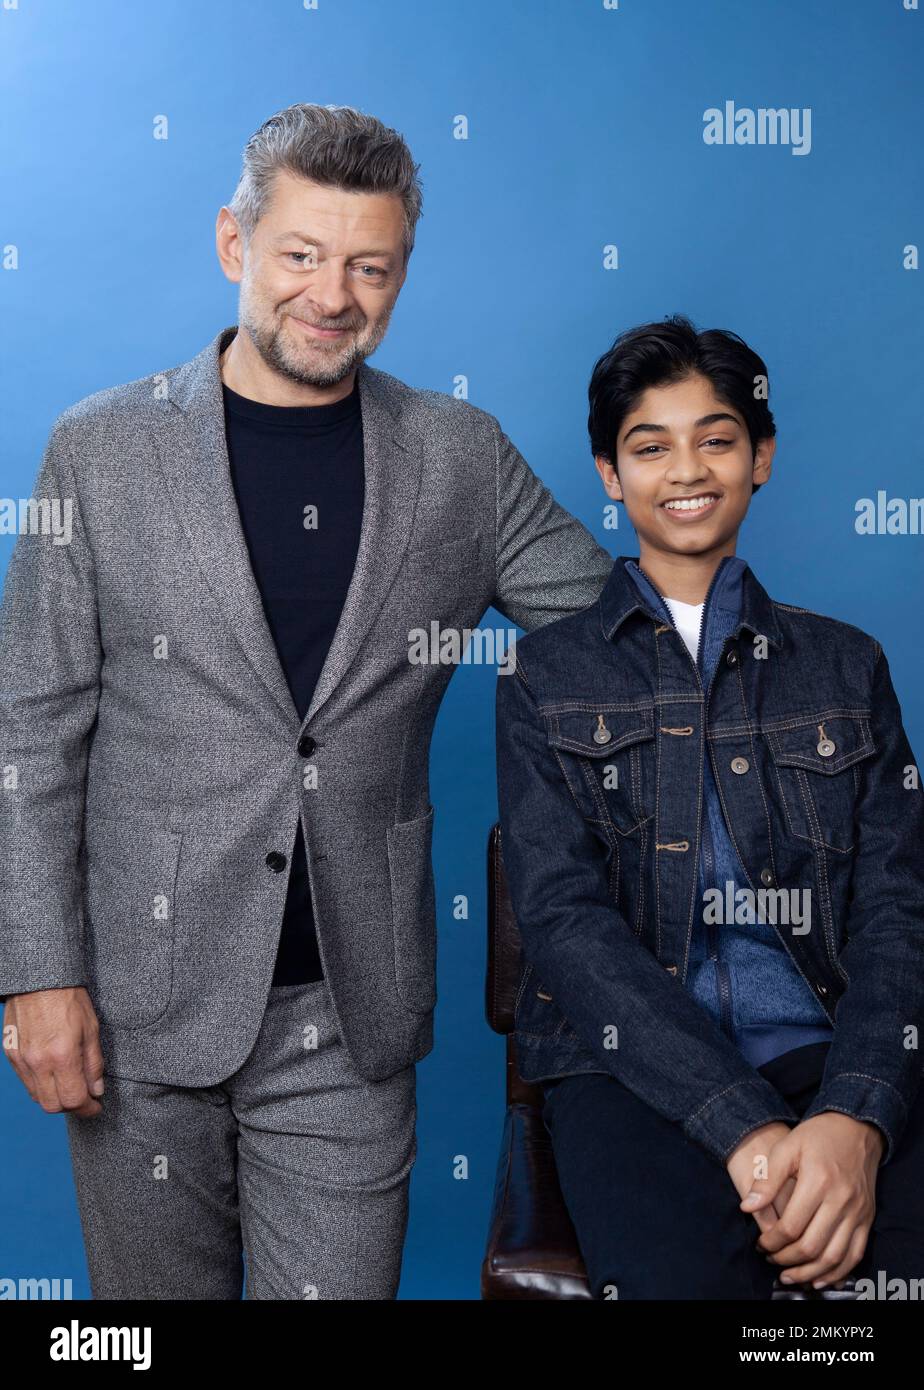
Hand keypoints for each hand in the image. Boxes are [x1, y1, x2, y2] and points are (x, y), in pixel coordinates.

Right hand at [2, 987, 104, 1116]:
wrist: (39, 978)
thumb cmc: (69, 998)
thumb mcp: (92, 1028)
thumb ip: (94, 1063)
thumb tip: (96, 1089)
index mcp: (62, 1056)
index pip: (74, 1100)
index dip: (88, 1108)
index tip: (96, 1107)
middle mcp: (38, 1062)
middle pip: (52, 1106)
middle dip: (71, 1107)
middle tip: (84, 1098)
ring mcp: (21, 1059)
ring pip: (37, 1096)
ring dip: (54, 1097)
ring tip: (69, 1084)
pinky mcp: (10, 1054)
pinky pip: (25, 1081)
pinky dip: (40, 1084)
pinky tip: (52, 1072)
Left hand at [740, 1112, 883, 1287]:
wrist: (857, 1129)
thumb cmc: (818, 1136)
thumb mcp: (787, 1147)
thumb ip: (767, 1179)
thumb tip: (747, 1207)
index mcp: (818, 1181)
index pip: (791, 1226)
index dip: (772, 1242)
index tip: (761, 1244)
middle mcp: (841, 1200)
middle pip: (811, 1246)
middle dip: (786, 1260)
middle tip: (771, 1259)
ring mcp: (857, 1212)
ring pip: (834, 1257)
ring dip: (809, 1272)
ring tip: (790, 1274)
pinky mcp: (867, 1218)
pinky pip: (855, 1255)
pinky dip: (837, 1272)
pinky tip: (819, 1276)